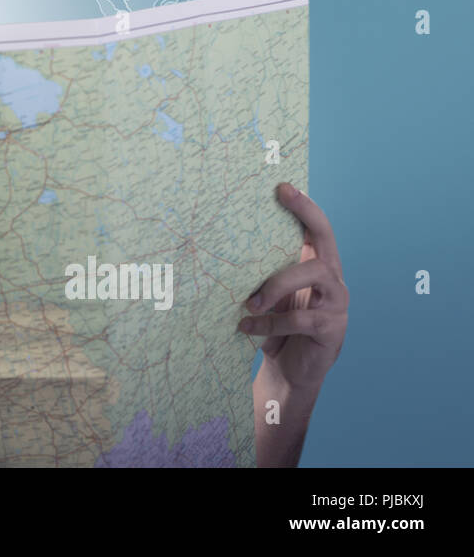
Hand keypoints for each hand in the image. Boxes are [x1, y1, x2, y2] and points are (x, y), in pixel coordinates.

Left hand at [241, 183, 347, 391]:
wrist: (288, 371)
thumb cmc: (274, 326)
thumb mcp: (266, 296)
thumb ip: (259, 274)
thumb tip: (220, 246)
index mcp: (314, 266)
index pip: (317, 229)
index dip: (305, 206)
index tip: (283, 186)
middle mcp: (331, 279)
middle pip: (325, 239)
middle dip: (306, 216)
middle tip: (282, 200)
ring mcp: (336, 303)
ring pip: (315, 274)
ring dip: (277, 284)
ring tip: (249, 302)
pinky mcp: (332, 329)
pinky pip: (300, 319)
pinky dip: (270, 322)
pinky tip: (246, 327)